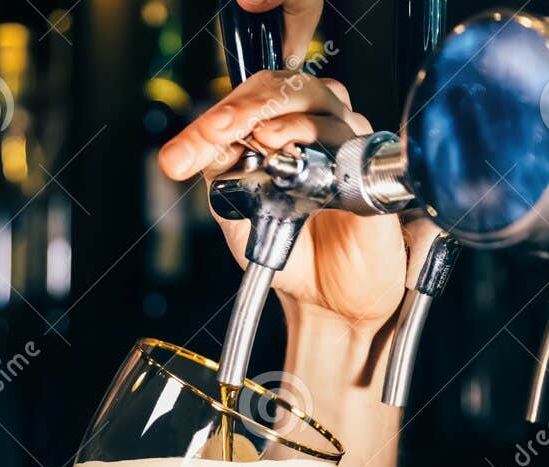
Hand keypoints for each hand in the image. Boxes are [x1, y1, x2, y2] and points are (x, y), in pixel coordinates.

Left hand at [158, 9, 408, 333]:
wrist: (324, 298)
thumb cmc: (290, 250)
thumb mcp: (237, 212)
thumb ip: (221, 174)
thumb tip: (199, 147)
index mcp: (278, 129)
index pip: (247, 99)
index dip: (211, 119)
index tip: (180, 155)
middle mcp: (313, 128)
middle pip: (284, 85)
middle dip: (243, 106)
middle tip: (216, 131)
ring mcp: (343, 145)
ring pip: (320, 99)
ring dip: (282, 115)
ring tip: (258, 139)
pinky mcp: (368, 169)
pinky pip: (350, 139)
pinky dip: (320, 139)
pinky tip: (292, 154)